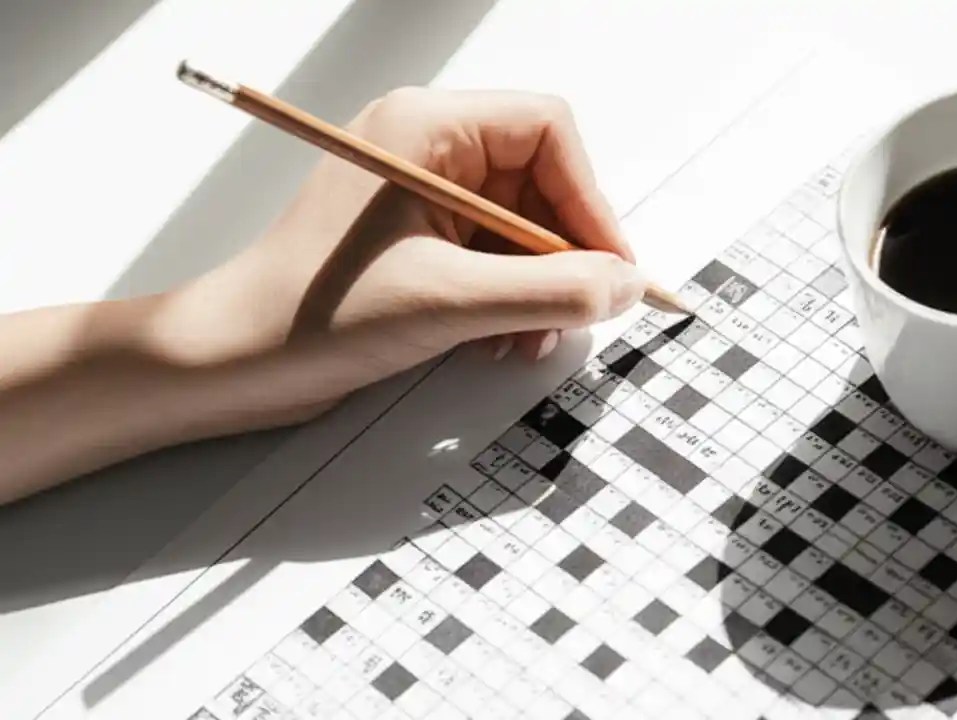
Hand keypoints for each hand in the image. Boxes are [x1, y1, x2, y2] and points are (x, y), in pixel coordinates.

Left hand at [0, 89, 644, 502]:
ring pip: (523, 229)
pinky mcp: (417, 242)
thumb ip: (552, 292)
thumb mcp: (449, 302)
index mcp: (426, 128)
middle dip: (563, 257)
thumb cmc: (316, 315)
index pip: (548, 133)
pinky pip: (494, 259)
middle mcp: (428, 150)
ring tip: (526, 339)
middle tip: (575, 315)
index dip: (590, 201)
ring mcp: (422, 197)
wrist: (234, 363)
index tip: (611, 270)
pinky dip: (510, 301)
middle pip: (542, 183)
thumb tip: (626, 286)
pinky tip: (499, 342)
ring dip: (539, 288)